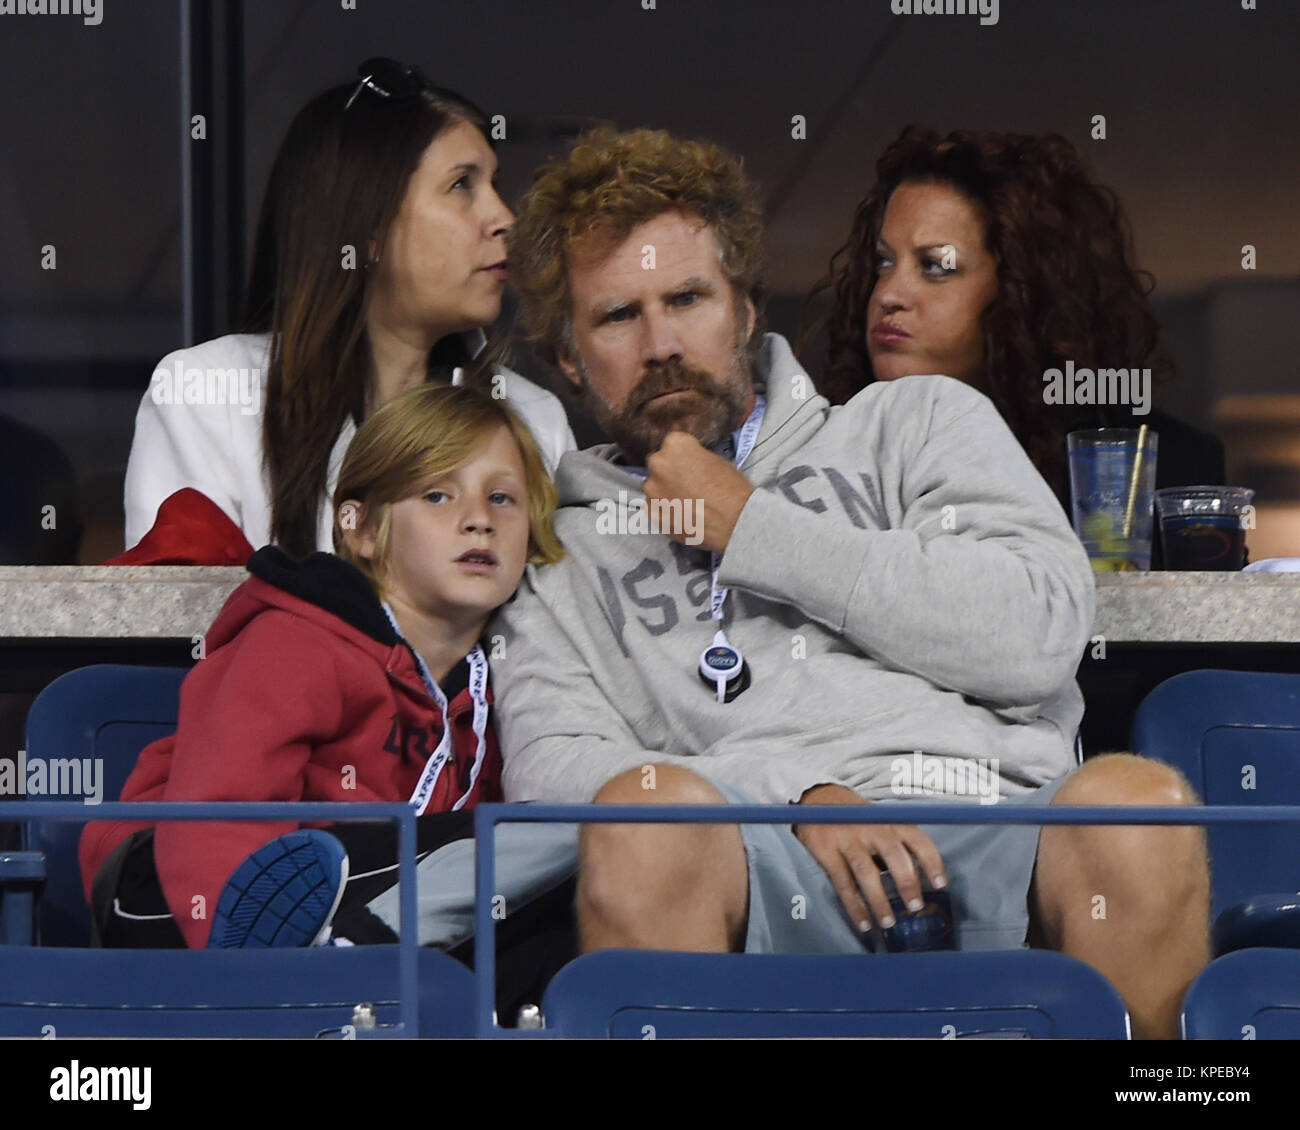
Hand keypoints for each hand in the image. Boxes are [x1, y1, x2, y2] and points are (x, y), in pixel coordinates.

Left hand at [644, 431, 754, 553]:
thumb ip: (694, 457)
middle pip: (659, 463)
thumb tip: (688, 462)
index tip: (691, 463)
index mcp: (675, 444)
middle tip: (690, 484)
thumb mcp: (716, 459)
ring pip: (654, 486)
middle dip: (671, 472)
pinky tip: (682, 514)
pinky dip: (665, 510)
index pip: (672, 443)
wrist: (735, 522)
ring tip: (687, 502)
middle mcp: (658, 464)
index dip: (683, 454)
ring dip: (665, 491)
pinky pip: (654, 507)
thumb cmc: (732, 490)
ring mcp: (652, 490)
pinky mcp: (652, 514)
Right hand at [794, 783, 947, 933]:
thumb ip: (897, 842)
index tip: (940, 885)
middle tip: (914, 906)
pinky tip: (862, 922)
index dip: (932, 863)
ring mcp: (847, 838)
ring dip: (879, 901)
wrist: (817, 796)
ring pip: (867, 872)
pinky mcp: (826, 850)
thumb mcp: (880, 819)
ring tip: (888, 922)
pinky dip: (854, 906)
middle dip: (906, 883)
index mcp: (889, 821)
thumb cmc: (856, 815)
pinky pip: (843, 883)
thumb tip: (918, 880)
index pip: (917, 840)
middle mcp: (871, 827)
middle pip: (894, 855)